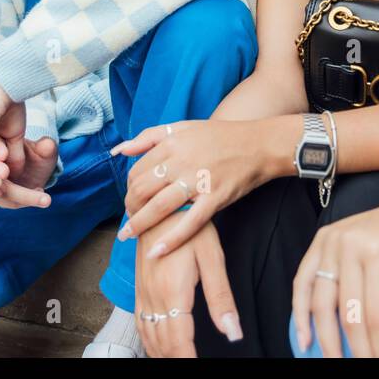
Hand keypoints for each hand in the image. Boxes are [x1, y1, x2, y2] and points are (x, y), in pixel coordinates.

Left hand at [115, 119, 266, 255]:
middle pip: (143, 189)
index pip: (137, 170)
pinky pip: (189, 222)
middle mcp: (182, 161)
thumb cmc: (219, 136)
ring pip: (160, 207)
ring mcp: (199, 181)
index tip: (131, 200)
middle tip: (128, 220)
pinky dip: (171, 239)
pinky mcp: (216, 198)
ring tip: (128, 236)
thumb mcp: (182, 127)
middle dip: (130, 208)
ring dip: (139, 224)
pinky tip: (155, 251)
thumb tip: (119, 149)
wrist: (258, 144)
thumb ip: (149, 137)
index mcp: (172, 143)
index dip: (129, 188)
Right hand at [135, 217, 241, 357]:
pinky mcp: (140, 287)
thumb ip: (221, 298)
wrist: (157, 202)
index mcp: (172, 292)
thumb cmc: (189, 225)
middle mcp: (153, 297)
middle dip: (174, 359)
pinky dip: (148, 341)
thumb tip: (234, 333)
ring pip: (148, 335)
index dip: (187, 360)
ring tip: (174, 362)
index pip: (179, 342)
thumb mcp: (212, 257)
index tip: (198, 369)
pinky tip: (155, 347)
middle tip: (190, 365)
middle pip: (162, 343)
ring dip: (160, 353)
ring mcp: (143, 292)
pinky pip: (140, 323)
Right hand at [291, 197, 378, 358]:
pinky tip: (306, 339)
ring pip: (321, 301)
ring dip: (326, 339)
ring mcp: (330, 240)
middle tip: (365, 370)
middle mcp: (350, 242)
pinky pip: (303, 281)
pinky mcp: (320, 240)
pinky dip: (301, 312)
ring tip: (334, 363)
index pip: (376, 315)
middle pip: (347, 312)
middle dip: (356, 350)